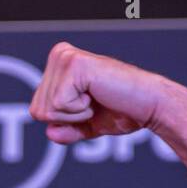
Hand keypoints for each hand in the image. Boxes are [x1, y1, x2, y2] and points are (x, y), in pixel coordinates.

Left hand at [29, 42, 179, 143]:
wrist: (150, 106)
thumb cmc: (123, 111)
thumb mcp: (86, 124)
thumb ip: (66, 129)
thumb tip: (50, 132)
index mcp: (58, 65)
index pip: (37, 109)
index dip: (64, 120)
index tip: (90, 106)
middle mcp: (59, 55)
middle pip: (37, 110)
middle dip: (67, 118)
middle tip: (95, 103)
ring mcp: (65, 57)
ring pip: (46, 109)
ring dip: (75, 115)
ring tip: (97, 98)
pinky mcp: (74, 64)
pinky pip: (58, 105)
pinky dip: (80, 110)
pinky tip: (98, 95)